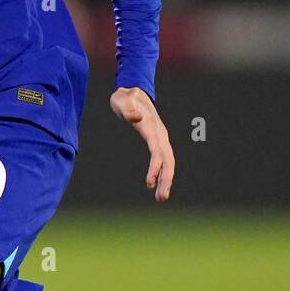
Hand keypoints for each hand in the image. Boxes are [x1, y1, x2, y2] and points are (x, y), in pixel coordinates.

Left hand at [109, 87, 174, 201]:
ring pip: (167, 162)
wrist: (134, 92)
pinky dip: (160, 173)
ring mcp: (160, 138)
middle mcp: (160, 134)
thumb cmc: (125, 98)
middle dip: (166, 179)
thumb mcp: (121, 100)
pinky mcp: (157, 141)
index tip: (149, 183)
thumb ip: (127, 109)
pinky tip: (154, 186)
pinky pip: (162, 160)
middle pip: (167, 160)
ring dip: (165, 180)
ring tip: (161, 198)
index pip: (156, 150)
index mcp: (151, 127)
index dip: (155, 167)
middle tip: (161, 198)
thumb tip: (136, 118)